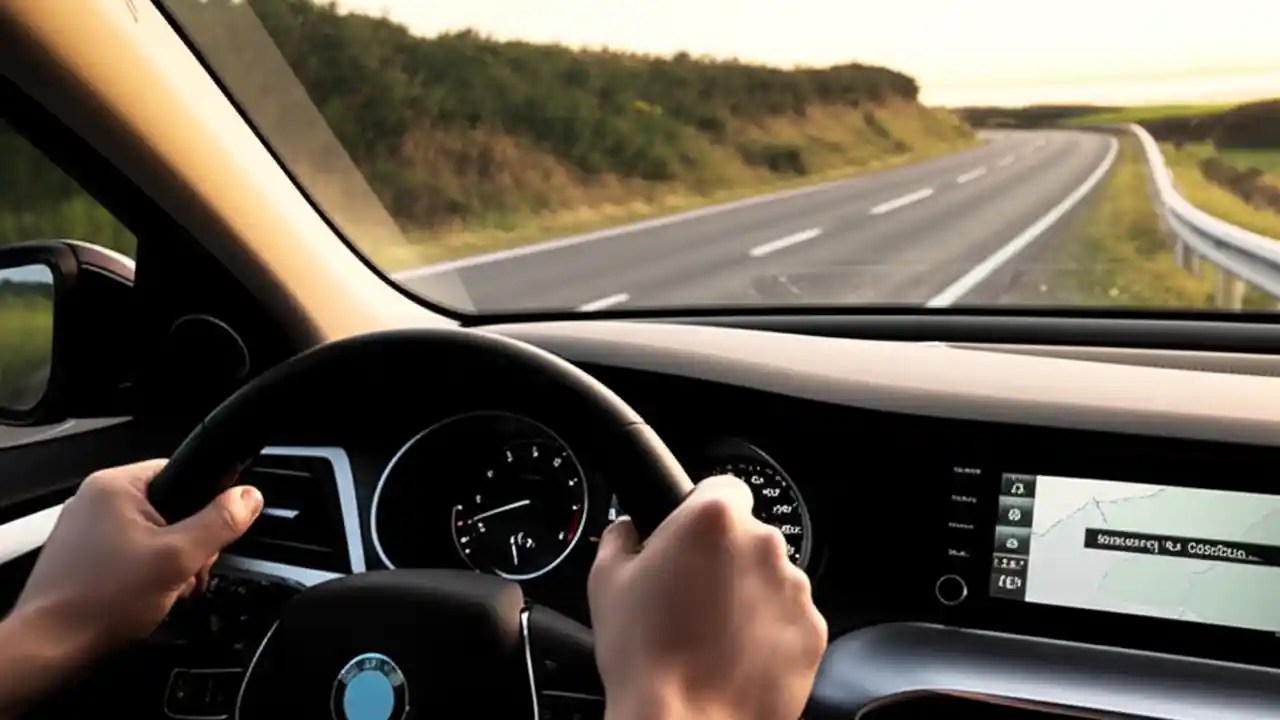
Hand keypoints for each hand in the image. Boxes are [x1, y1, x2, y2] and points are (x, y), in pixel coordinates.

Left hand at [12, 459, 262, 660]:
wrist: (49, 650)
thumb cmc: (104, 600)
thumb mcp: (177, 558)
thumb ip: (219, 523)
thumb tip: (250, 496)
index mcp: (116, 485)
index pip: (182, 471)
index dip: (207, 502)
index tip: (213, 533)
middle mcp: (96, 501)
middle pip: (172, 507)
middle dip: (190, 544)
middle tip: (187, 571)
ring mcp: (86, 531)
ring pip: (155, 535)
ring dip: (171, 564)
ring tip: (166, 590)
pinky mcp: (84, 559)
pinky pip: (132, 555)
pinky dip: (148, 575)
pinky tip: (147, 598)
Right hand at [589, 475, 827, 719]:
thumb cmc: (643, 655)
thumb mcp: (606, 580)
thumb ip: (623, 535)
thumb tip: (630, 529)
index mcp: (713, 519)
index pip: (723, 485)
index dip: (702, 510)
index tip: (691, 535)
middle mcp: (763, 545)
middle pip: (747, 536)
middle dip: (723, 558)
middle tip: (689, 595)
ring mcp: (794, 590)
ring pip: (770, 578)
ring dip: (747, 594)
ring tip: (710, 633)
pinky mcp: (812, 632)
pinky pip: (789, 618)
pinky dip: (769, 631)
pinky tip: (734, 655)